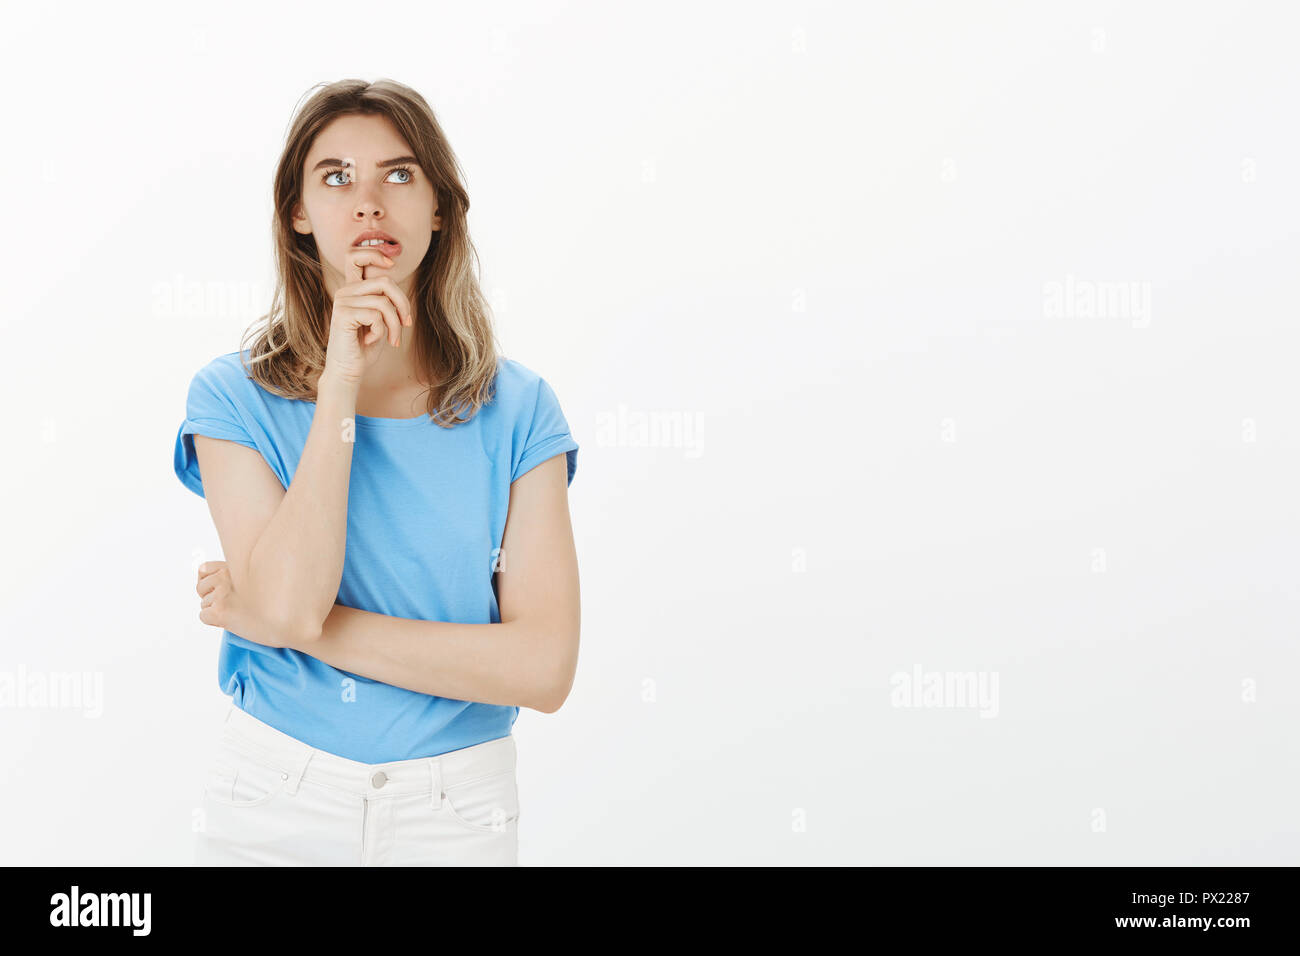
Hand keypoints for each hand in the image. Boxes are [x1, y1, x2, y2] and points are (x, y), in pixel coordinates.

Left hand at [195, 561, 296, 649]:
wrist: (291, 620)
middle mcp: (227, 576)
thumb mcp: (260, 578)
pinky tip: (234, 621)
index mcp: (235, 567)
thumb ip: (240, 574)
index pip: (203, 569)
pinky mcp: (220, 610)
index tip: (220, 590)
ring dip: (216, 611)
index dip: (209, 582)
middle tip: (233, 606)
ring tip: (239, 613)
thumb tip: (213, 577)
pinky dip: (215, 622)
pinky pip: (204, 616)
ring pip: (204, 604)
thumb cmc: (279, 601)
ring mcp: (222, 593)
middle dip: (211, 598)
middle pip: (200, 588)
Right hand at [322, 246, 414, 385]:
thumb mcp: (380, 319)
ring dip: (395, 324)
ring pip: (384, 302)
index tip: (391, 265)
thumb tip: (396, 285)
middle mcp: (345, 291)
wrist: (348, 369)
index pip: (355, 256)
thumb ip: (385, 300)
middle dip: (403, 304)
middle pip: (385, 282)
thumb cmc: (365, 346)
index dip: (374, 253)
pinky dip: (382, 331)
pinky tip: (371, 340)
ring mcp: (342, 301)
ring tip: (392, 338)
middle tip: (407, 323)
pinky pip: (376, 315)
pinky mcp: (343, 314)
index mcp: (353, 289)